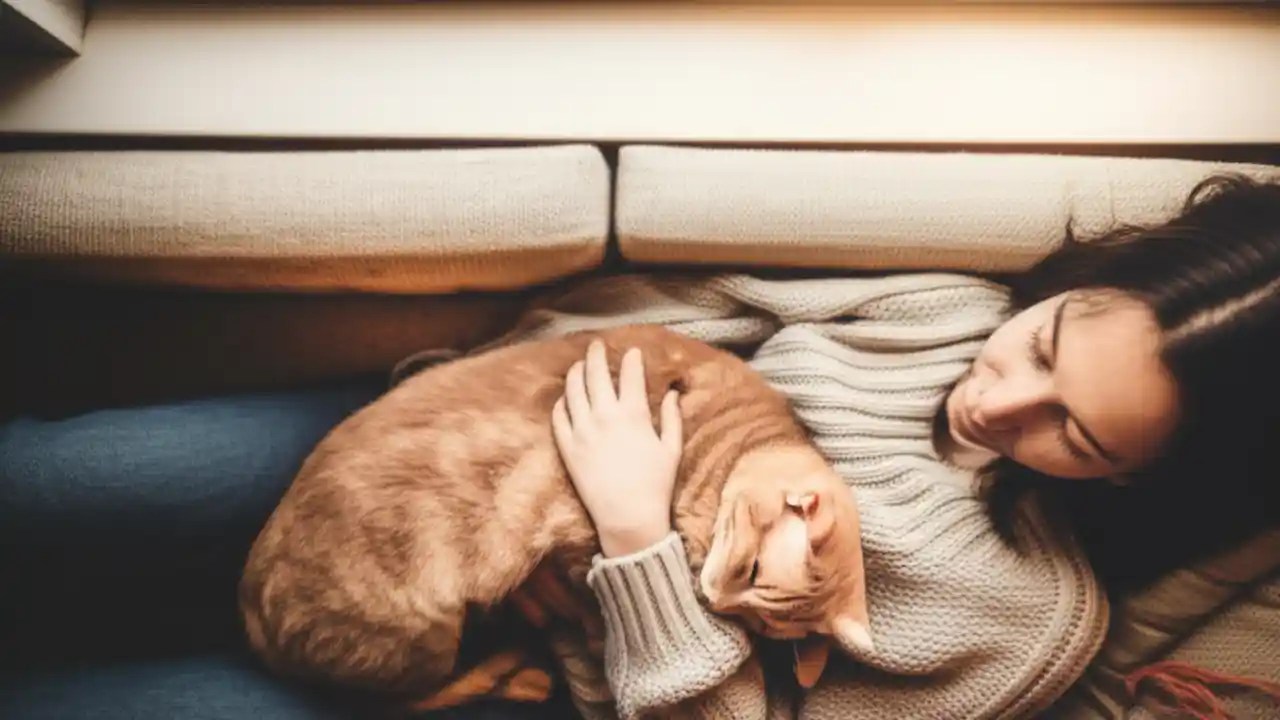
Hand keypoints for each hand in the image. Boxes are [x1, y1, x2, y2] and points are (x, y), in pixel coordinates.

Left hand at [552, 340, 681, 556]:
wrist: (628, 518)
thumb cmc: (655, 485)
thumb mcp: (671, 449)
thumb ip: (672, 418)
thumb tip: (672, 394)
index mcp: (634, 414)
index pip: (630, 374)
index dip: (632, 359)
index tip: (632, 352)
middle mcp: (605, 417)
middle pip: (596, 373)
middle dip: (597, 354)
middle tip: (597, 346)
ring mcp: (583, 431)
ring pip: (573, 390)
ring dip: (576, 372)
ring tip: (579, 365)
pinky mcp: (567, 448)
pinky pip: (559, 416)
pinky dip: (562, 402)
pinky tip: (566, 397)